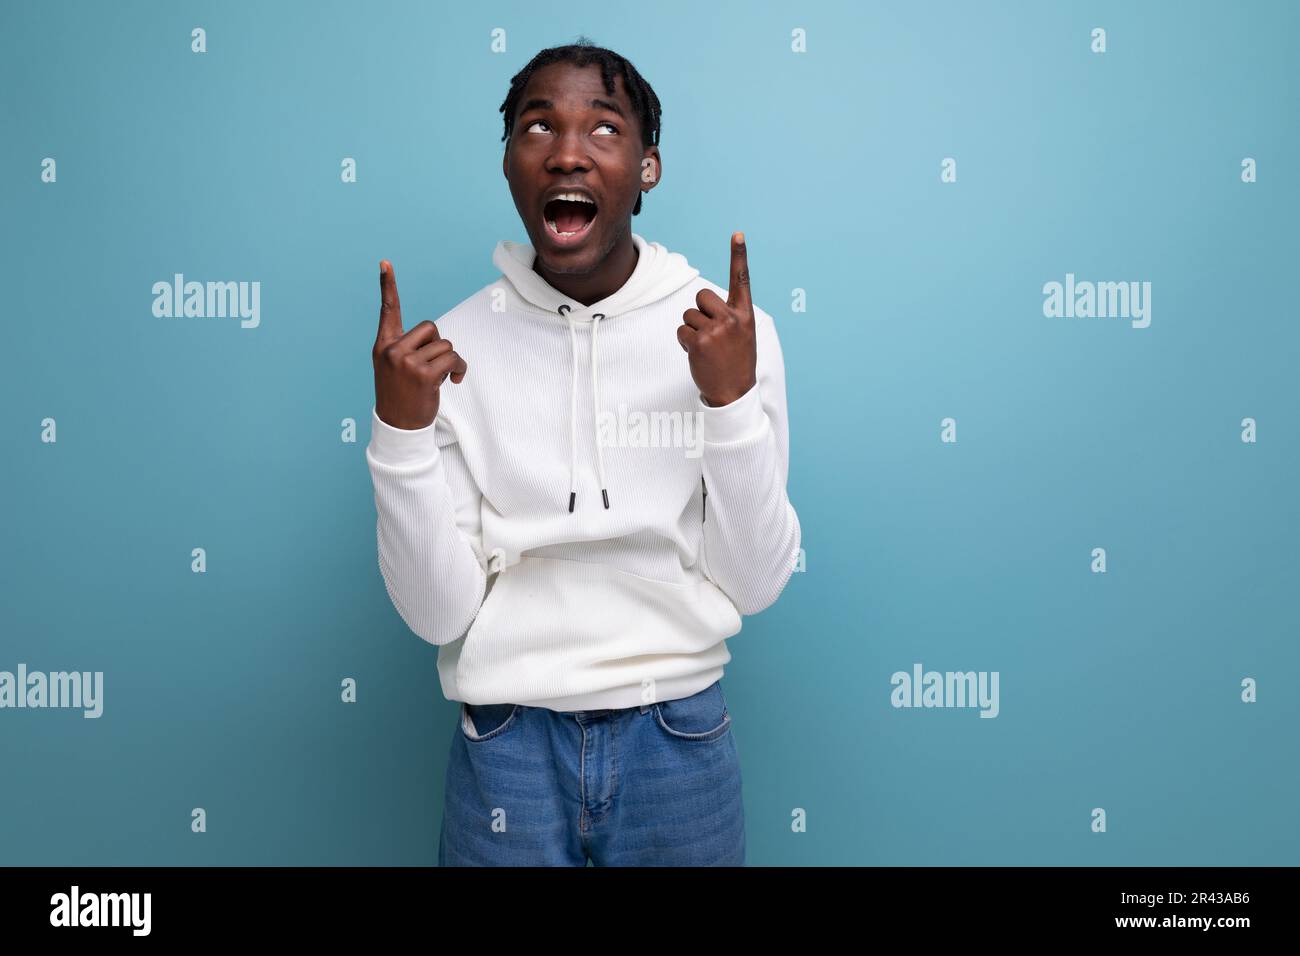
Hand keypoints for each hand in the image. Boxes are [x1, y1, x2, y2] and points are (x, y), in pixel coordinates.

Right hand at [372, 260, 467, 429]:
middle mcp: (392, 350)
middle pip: (430, 327)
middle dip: (438, 345)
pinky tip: (453, 381)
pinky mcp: (424, 374)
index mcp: (383, 346)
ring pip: (445, 344)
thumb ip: (405, 348)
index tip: (385, 263)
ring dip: (450, 360)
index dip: (388, 286)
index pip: (388, 310)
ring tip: (442, 377)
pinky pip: (452, 358)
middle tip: (433, 366)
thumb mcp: (393, 368)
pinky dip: (459, 368)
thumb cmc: (401, 395)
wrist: (399, 427)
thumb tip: (434, 338)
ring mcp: (406, 362)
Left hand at [677, 232, 757, 406]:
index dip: (739, 255)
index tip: (737, 234)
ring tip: (707, 348)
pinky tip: (698, 355)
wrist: (735, 393)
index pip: (742, 280)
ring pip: (689, 315)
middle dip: (699, 311)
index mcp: (745, 315)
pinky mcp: (699, 342)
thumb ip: (729, 317)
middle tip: (710, 332)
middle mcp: (732, 319)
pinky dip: (684, 342)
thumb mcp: (742, 336)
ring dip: (692, 331)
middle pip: (702, 296)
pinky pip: (681, 330)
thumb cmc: (736, 363)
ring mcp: (716, 330)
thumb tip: (704, 305)